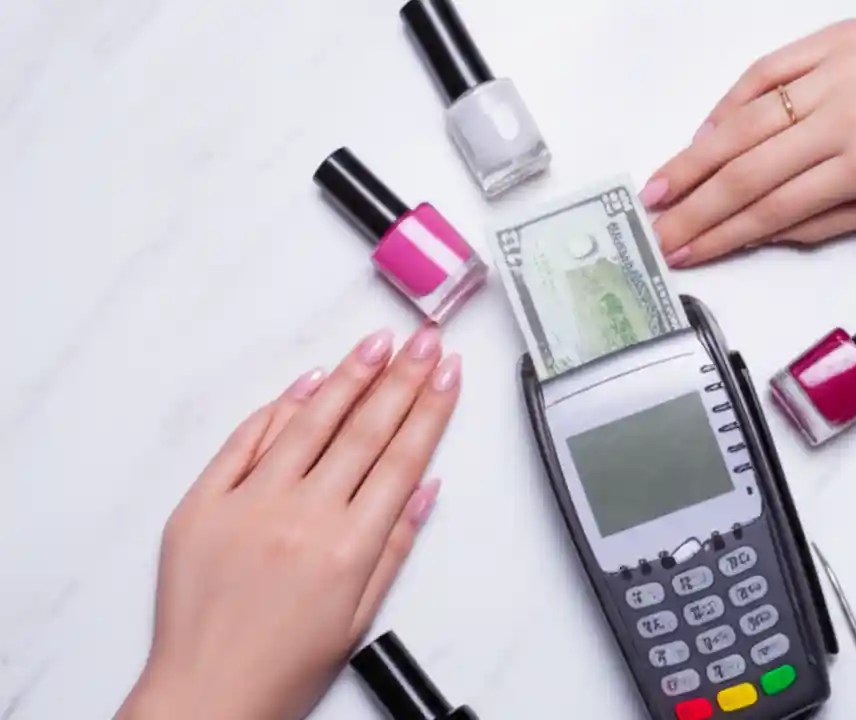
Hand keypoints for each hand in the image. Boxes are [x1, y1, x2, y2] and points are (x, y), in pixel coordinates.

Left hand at [117, 325, 461, 719]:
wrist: (206, 696)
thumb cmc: (284, 668)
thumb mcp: (360, 616)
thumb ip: (394, 545)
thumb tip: (424, 487)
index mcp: (348, 547)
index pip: (401, 457)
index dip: (430, 408)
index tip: (447, 372)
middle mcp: (301, 517)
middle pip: (364, 430)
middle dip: (401, 377)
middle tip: (424, 338)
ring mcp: (249, 505)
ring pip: (308, 423)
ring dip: (349, 376)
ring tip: (378, 342)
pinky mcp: (203, 504)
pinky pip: (245, 442)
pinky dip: (280, 408)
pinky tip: (310, 382)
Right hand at [645, 19, 855, 265]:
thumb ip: (829, 221)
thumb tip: (764, 233)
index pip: (772, 207)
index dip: (722, 235)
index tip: (688, 254)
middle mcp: (845, 112)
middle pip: (746, 168)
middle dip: (694, 207)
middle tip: (656, 232)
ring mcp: (836, 69)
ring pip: (744, 121)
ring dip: (693, 159)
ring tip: (658, 190)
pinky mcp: (835, 38)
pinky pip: (765, 71)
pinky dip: (728, 102)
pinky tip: (702, 133)